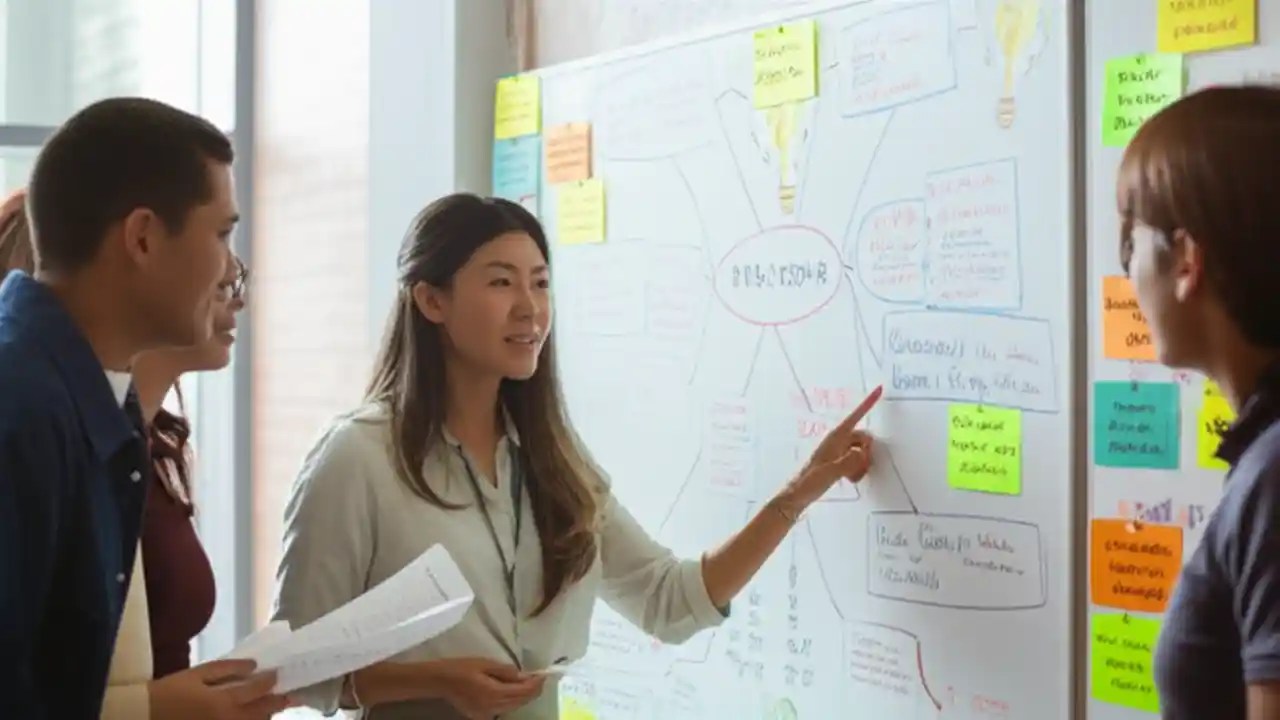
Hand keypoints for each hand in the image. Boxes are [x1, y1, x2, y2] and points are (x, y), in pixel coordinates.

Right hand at [148, 659, 292, 719]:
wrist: (144, 715)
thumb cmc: (170, 691)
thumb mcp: (197, 674)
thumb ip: (227, 669)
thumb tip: (253, 666)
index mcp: (222, 701)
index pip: (256, 690)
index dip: (270, 681)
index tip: (279, 674)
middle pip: (261, 712)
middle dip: (278, 703)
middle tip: (293, 696)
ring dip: (266, 716)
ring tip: (276, 708)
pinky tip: (257, 717)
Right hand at [431, 657, 546, 719]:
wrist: (441, 680)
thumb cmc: (462, 667)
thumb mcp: (485, 663)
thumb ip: (506, 671)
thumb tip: (524, 675)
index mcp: (495, 693)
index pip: (523, 691)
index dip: (536, 683)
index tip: (544, 674)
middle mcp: (493, 708)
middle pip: (521, 701)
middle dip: (533, 690)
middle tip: (539, 678)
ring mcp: (488, 714)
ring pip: (514, 707)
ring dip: (523, 696)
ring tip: (529, 683)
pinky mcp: (482, 716)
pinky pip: (503, 709)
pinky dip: (511, 700)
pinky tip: (512, 691)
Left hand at [784, 385, 881, 508]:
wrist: (796, 496)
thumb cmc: (809, 483)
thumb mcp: (829, 473)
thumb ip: (847, 462)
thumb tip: (862, 453)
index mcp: (835, 437)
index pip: (855, 416)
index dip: (867, 403)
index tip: (879, 389)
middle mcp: (837, 441)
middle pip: (864, 438)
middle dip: (867, 452)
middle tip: (858, 469)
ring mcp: (838, 451)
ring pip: (862, 451)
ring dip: (862, 464)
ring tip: (851, 477)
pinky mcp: (838, 462)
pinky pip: (857, 461)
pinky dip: (858, 470)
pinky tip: (850, 480)